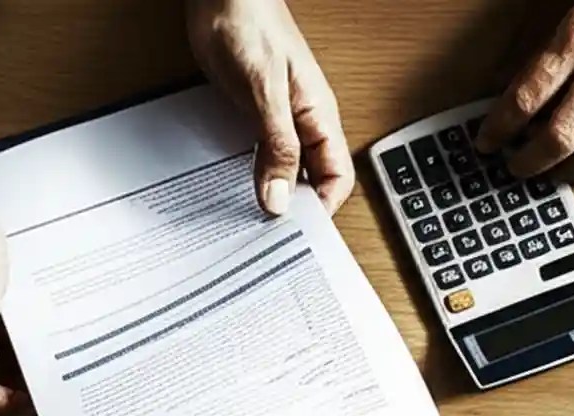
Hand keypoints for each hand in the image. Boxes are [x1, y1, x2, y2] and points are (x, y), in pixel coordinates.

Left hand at [187, 0, 353, 214]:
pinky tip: (236, 190)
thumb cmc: (251, 22)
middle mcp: (304, 124)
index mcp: (320, 116)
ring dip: (271, 195)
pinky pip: (261, 158)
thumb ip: (277, 145)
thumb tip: (280, 198)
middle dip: (295, 208)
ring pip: (285, 173)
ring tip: (251, 220)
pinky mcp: (254, 118)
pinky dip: (251, 177)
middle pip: (311, 180)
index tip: (297, 230)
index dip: (322, 206)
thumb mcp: (265, 90)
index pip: (337, 177)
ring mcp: (279, 122)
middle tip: (268, 234)